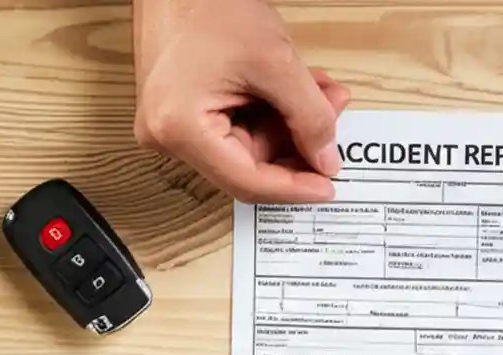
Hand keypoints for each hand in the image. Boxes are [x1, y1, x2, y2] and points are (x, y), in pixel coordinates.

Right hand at [132, 0, 350, 202]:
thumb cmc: (210, 4)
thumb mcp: (277, 63)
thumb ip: (310, 118)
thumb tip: (326, 162)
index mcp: (180, 129)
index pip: (248, 182)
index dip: (294, 187)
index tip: (329, 187)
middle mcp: (167, 136)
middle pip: (249, 166)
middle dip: (299, 144)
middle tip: (334, 119)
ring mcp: (172, 125)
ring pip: (248, 146)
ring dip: (290, 123)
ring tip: (322, 92)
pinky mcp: (183, 113)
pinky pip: (236, 126)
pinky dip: (271, 112)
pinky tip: (298, 90)